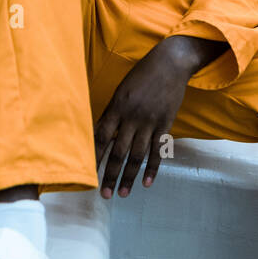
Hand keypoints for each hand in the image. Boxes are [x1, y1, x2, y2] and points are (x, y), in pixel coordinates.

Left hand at [94, 37, 222, 197]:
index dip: (93, 157)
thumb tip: (100, 134)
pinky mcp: (165, 124)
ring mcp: (150, 121)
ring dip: (129, 176)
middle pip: (118, 151)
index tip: (87, 175)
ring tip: (122, 193)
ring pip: (137, 155)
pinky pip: (158, 150)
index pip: (101, 136)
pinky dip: (152, 168)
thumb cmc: (142, 75)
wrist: (170, 63)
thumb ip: (112, 113)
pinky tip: (147, 183)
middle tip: (103, 195)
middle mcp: (132, 116)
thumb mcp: (121, 90)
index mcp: (117, 106)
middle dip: (109, 174)